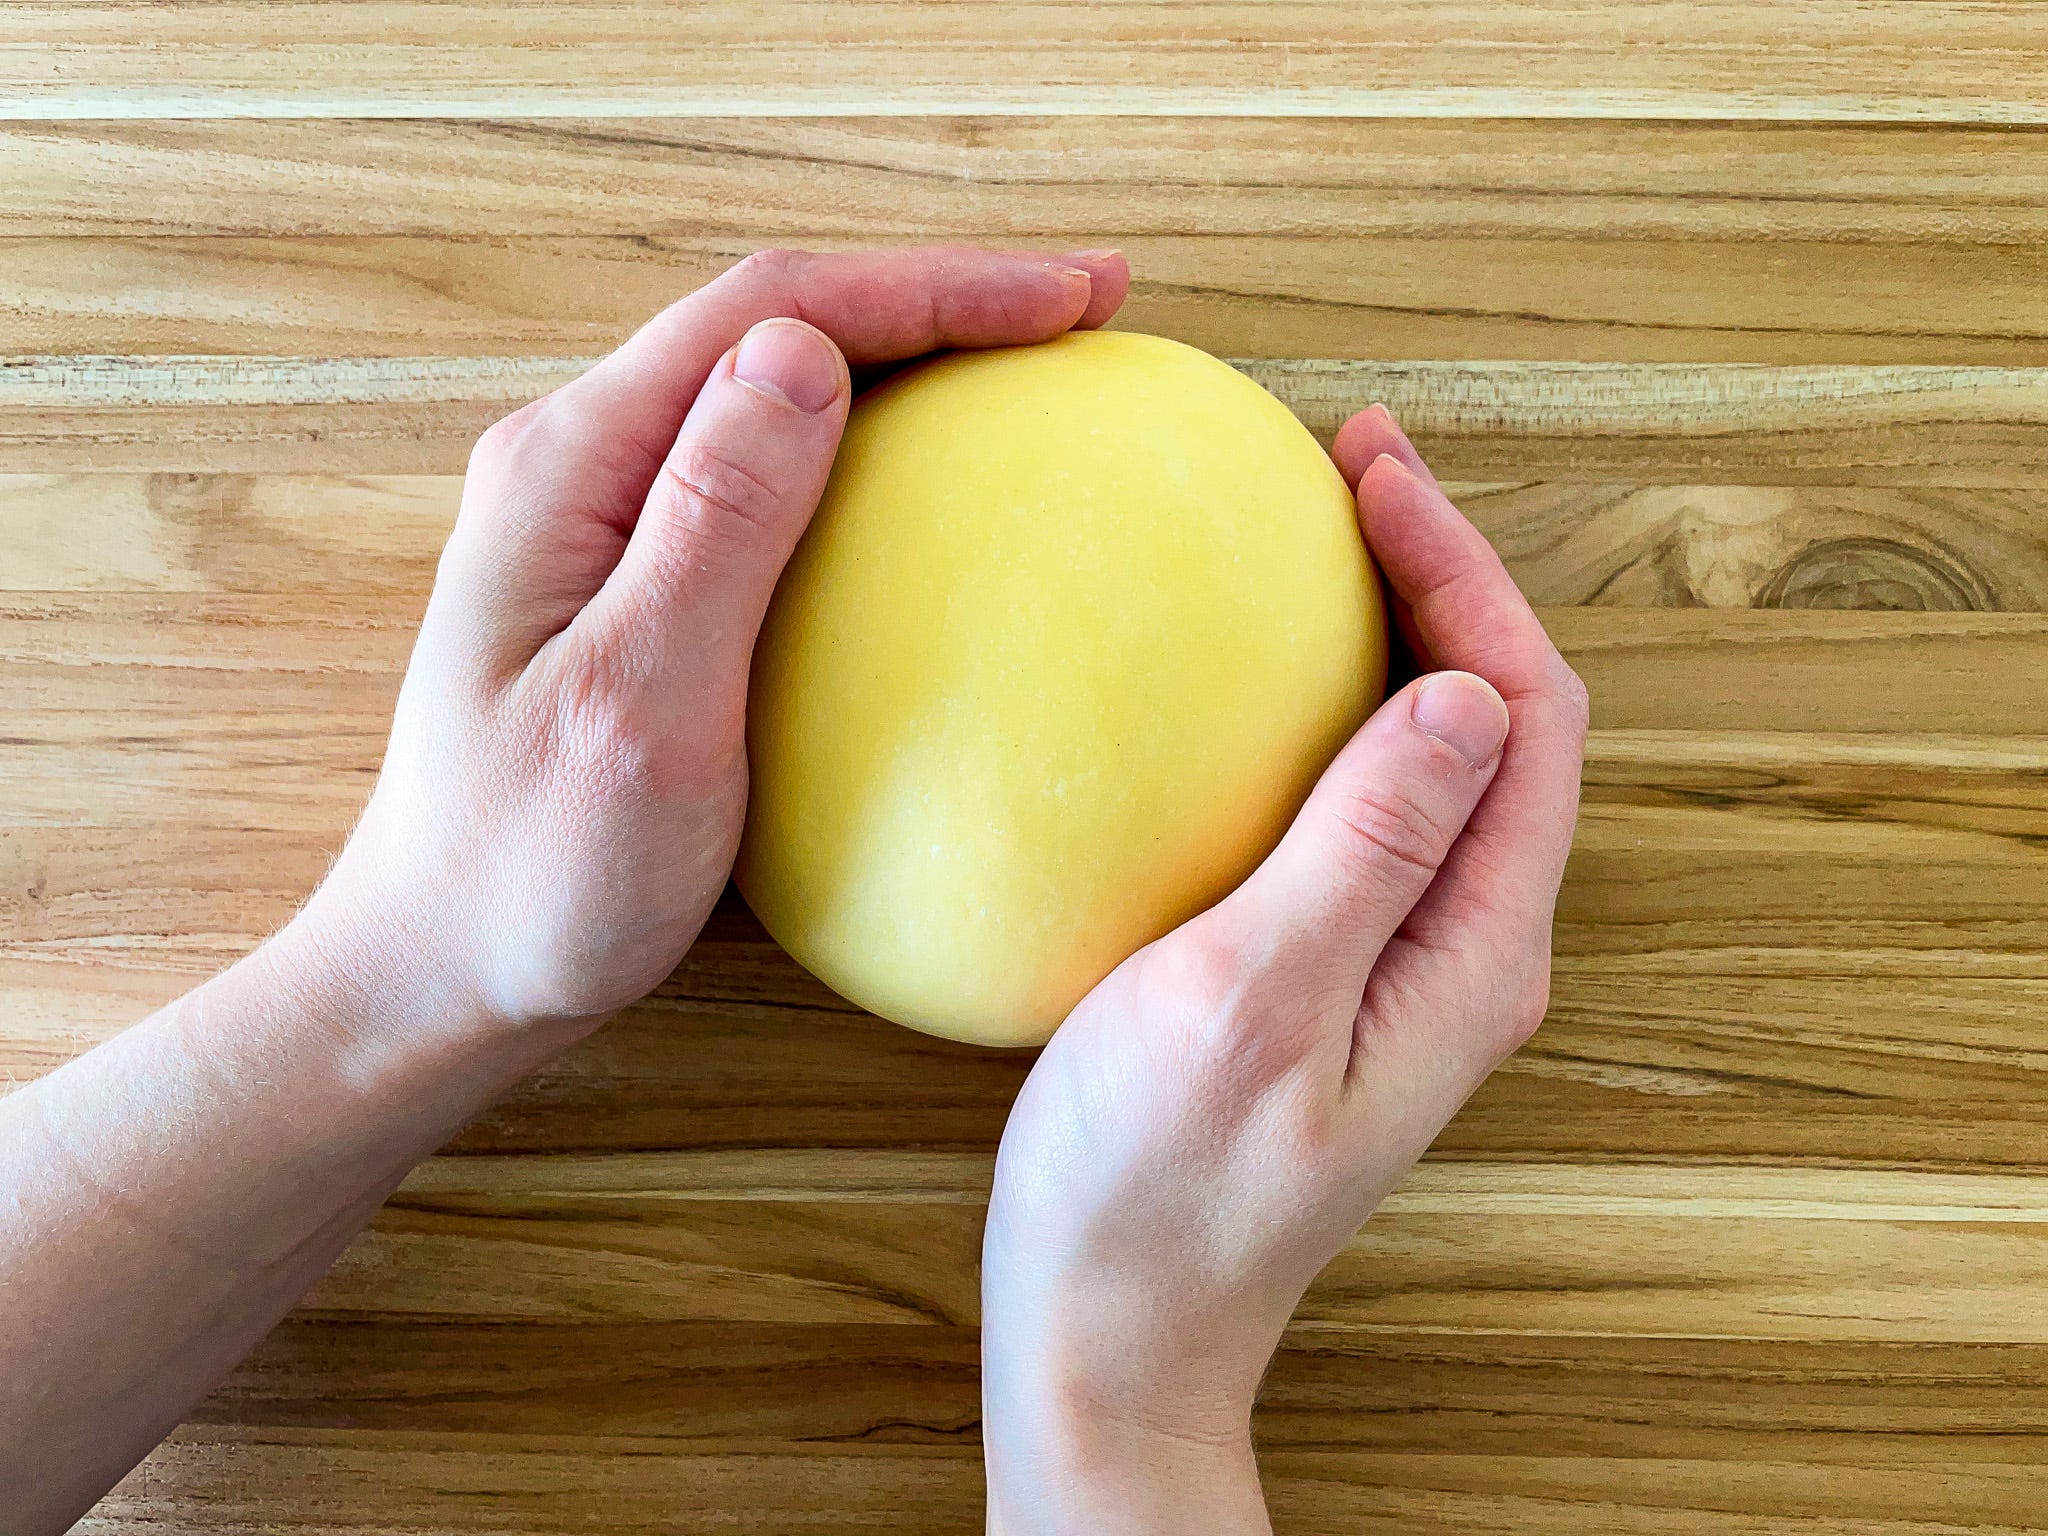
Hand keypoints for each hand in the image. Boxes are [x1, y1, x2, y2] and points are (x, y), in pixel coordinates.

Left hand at [301, 245, 1130, 1034]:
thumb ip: (715, 526)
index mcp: (574, 464)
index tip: (1072, 298)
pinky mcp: (636, 583)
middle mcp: (582, 463)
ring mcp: (604, 521)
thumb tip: (805, 354)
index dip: (931, 286)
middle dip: (937, 300)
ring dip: (911, 362)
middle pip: (778, 325)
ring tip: (1034, 371)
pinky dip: (876, 459)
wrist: (440, 973)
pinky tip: (943, 499)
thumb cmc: (534, 869)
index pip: (771, 312)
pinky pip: (772, 481)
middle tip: (1085, 310)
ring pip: (778, 391)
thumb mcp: (634, 706)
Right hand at [979, 407, 1589, 1532]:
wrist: (1113, 1328)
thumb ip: (1363, 850)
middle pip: (1497, 717)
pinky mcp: (1327, 968)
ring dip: (1387, 631)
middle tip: (1345, 466)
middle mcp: (1463, 945)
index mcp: (1473, 947)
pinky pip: (1354, 805)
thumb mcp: (1247, 1006)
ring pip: (1432, 754)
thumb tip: (1463, 692)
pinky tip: (1226, 680)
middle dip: (1441, 576)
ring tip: (1308, 534)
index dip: (1465, 573)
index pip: (1522, 713)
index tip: (1371, 473)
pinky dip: (1315, 711)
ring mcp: (1399, 959)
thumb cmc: (1157, 1190)